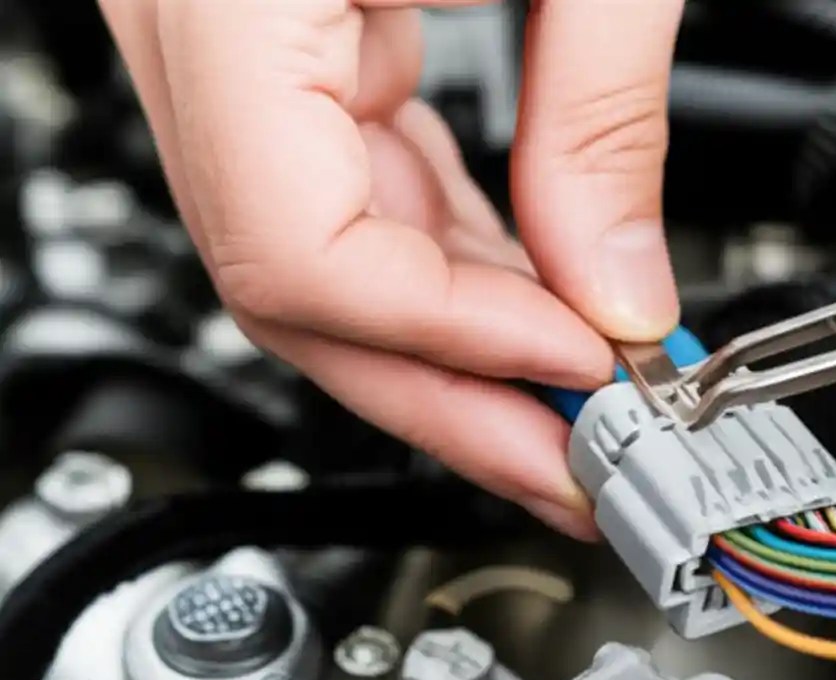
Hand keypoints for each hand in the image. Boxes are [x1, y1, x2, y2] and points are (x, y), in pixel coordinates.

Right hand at [97, 0, 684, 540]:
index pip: (298, 254)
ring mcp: (238, 50)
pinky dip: (450, 263)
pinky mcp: (295, 45)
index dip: (451, 343)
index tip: (576, 375)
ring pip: (328, 255)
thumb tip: (616, 289)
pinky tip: (531, 307)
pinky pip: (357, 190)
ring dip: (461, 344)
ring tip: (574, 405)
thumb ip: (599, 115)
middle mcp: (201, 34)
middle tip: (575, 460)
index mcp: (230, 0)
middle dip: (456, 396)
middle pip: (303, 288)